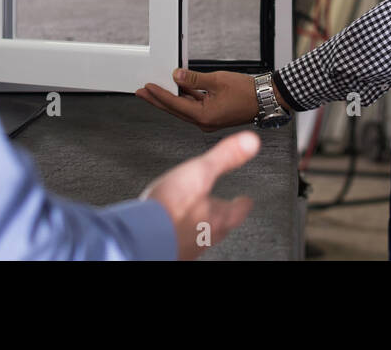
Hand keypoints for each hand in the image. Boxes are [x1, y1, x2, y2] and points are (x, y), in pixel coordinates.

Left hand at [136, 68, 258, 130]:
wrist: (266, 98)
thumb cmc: (247, 92)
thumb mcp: (218, 80)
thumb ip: (194, 79)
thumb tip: (177, 76)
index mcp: (204, 116)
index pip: (175, 105)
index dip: (159, 95)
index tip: (148, 87)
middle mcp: (204, 122)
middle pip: (174, 110)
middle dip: (157, 100)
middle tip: (142, 92)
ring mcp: (208, 120)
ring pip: (183, 109)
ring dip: (169, 99)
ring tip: (154, 90)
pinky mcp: (213, 116)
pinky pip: (193, 107)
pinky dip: (183, 99)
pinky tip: (177, 90)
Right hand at [139, 130, 259, 259]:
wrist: (140, 236)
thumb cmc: (170, 208)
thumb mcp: (201, 172)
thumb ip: (226, 156)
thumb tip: (250, 142)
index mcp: (217, 216)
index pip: (238, 210)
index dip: (243, 203)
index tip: (246, 200)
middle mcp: (204, 235)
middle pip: (220, 225)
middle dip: (222, 216)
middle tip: (223, 210)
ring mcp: (186, 245)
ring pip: (199, 235)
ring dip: (199, 225)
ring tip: (196, 217)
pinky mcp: (167, 249)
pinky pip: (178, 240)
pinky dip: (177, 231)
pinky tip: (168, 227)